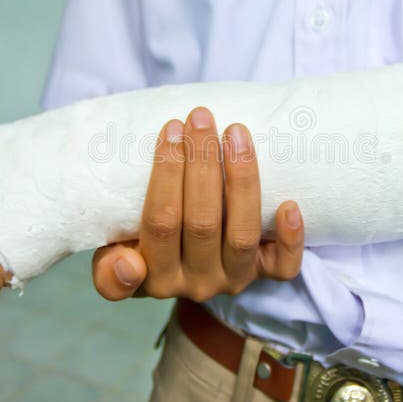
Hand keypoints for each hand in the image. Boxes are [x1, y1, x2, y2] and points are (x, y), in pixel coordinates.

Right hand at [91, 107, 304, 301]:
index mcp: (154, 278)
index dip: (165, 176)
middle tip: (201, 117)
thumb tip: (129, 264)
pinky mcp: (265, 277)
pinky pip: (284, 267)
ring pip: (241, 235)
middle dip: (202, 162)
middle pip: (201, 222)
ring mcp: (233, 279)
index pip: (159, 224)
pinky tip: (290, 204)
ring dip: (241, 180)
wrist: (186, 270)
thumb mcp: (115, 255)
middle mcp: (195, 284)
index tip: (171, 129)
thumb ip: (111, 268)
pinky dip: (290, 238)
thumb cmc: (147, 245)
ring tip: (235, 133)